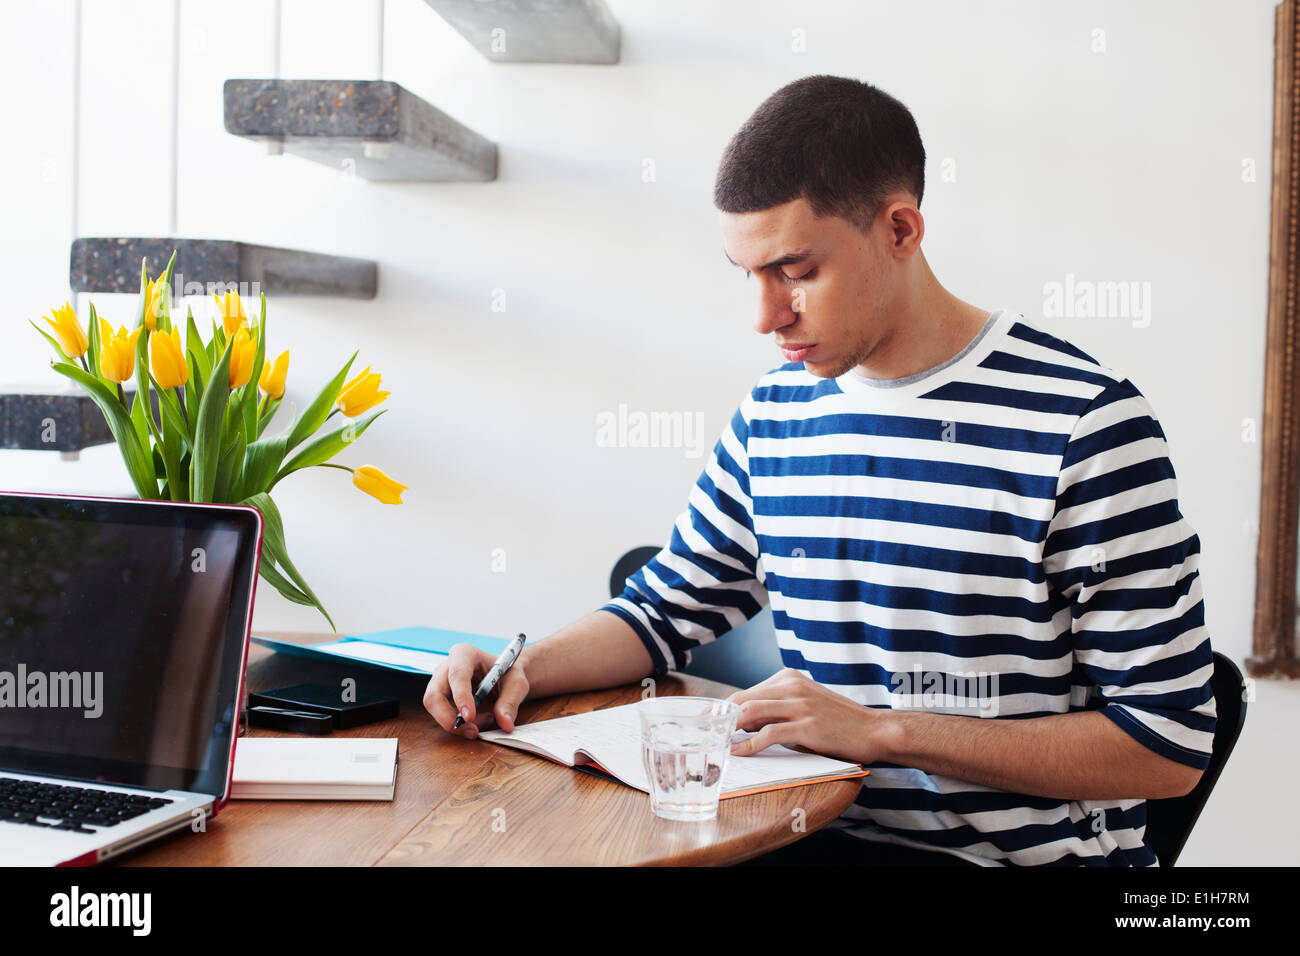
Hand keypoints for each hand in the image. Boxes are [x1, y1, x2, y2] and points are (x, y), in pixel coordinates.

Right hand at [423, 643, 530, 739]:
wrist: (504, 677)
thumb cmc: (507, 673)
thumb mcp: (516, 683)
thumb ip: (510, 702)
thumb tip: (505, 724)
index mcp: (465, 654)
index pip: (457, 675)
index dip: (461, 697)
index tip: (469, 716)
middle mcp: (447, 667)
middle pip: (434, 694)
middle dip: (448, 718)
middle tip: (472, 731)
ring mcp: (441, 683)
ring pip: (435, 709)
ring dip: (458, 724)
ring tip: (487, 720)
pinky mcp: (442, 699)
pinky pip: (443, 716)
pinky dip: (460, 725)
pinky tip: (480, 720)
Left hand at [726, 668, 891, 763]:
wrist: (874, 730)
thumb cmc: (839, 722)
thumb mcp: (805, 706)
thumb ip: (776, 710)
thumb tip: (743, 725)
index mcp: (789, 678)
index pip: (746, 692)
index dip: (725, 709)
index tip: (710, 722)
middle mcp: (792, 686)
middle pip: (744, 699)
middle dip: (720, 718)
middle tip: (705, 735)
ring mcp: (800, 704)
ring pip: (751, 712)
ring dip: (730, 729)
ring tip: (717, 743)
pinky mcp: (807, 725)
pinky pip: (769, 733)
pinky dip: (749, 744)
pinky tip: (740, 752)